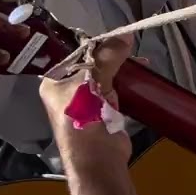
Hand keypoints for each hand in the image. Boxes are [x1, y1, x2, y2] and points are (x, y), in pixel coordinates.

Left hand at [39, 36, 136, 165]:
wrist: (97, 160)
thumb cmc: (83, 118)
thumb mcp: (92, 81)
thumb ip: (107, 57)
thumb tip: (125, 34)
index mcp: (55, 82)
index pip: (75, 53)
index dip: (96, 44)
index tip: (116, 36)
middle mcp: (68, 90)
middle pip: (92, 64)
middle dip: (113, 56)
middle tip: (131, 48)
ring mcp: (87, 102)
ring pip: (107, 76)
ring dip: (123, 69)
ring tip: (141, 62)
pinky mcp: (104, 112)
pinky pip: (116, 90)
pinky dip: (128, 84)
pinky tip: (140, 77)